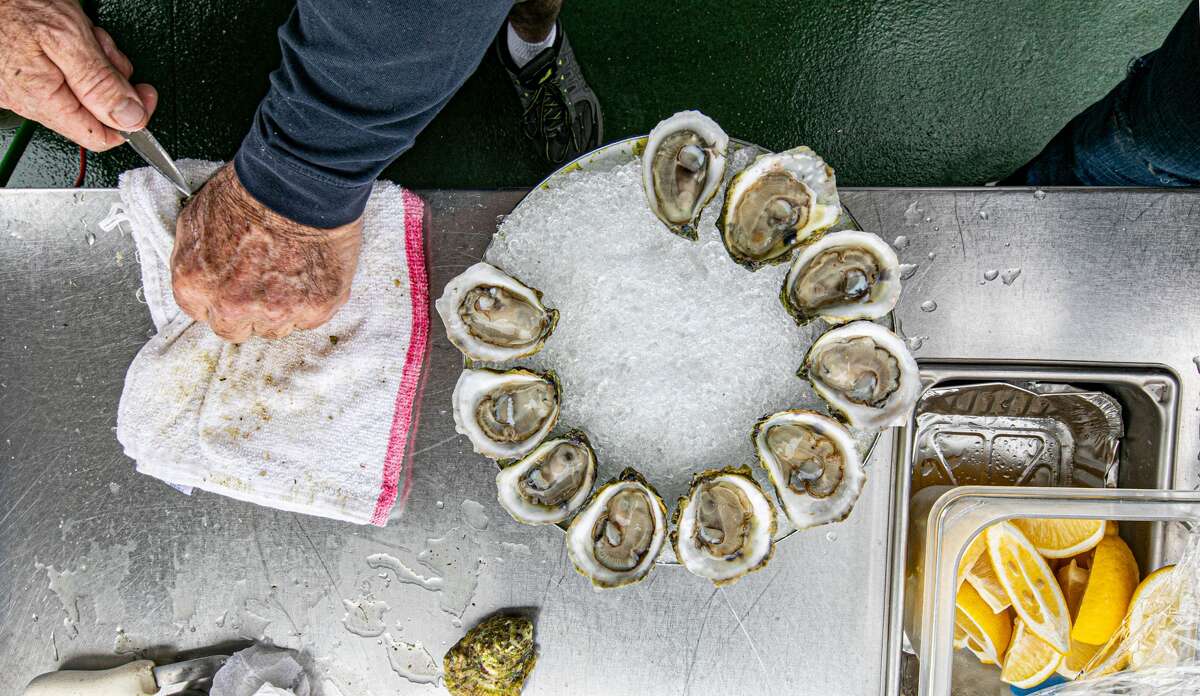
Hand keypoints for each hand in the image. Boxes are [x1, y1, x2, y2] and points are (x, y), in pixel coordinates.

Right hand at [0, 0, 155, 149]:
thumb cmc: (11, 1)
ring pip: (79, 90)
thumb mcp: (68, 37)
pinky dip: (71, 55)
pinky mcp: (16, 72)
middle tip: (103, 49)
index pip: (100, 136)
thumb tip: (131, 118)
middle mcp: (26, 100)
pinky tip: (64, 35)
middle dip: (110, 78)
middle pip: (93, 110)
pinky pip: (58, 75)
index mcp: (42, 98)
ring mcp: (18, 88)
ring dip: (92, 61)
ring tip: (80, 33)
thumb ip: (100, 83)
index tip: (144, 96)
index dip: (129, 118)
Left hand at [172, 164, 362, 340]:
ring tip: (290, 271)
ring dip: (281, 307)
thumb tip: (200, 271)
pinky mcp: (316, 307)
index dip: (219, 298)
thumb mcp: (196, 216)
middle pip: (237, 329)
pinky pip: (310, 318)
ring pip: (277, 328)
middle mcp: (233, 306)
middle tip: (263, 280)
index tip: (233, 286)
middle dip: (247, 310)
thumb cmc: (249, 190)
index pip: (202, 314)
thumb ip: (192, 257)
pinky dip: (312, 300)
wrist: (298, 181)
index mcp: (196, 285)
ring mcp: (277, 311)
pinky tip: (310, 272)